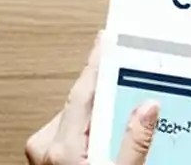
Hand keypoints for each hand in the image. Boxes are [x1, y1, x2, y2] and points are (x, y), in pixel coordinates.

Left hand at [25, 35, 160, 164]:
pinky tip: (108, 131)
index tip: (105, 38)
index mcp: (63, 149)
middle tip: (128, 69)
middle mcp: (46, 147)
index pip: (82, 93)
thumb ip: (136, 143)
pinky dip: (89, 126)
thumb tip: (149, 107)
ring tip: (125, 108)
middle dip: (105, 88)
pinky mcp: (43, 159)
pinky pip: (69, 130)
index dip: (96, 63)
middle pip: (81, 102)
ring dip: (98, 111)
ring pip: (75, 116)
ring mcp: (41, 153)